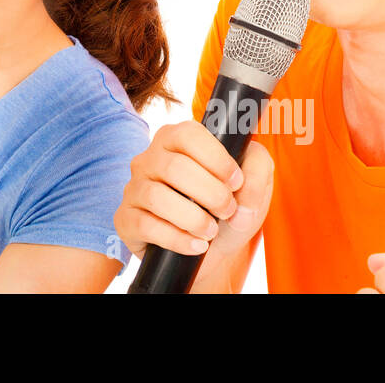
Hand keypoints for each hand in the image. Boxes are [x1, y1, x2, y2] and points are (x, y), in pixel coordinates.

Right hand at [114, 120, 273, 291]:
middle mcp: (149, 159)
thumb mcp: (254, 186)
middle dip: (210, 194)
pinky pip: (146, 225)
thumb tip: (242, 188)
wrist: (212, 250)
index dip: (217, 159)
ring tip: (211, 230)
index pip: (188, 134)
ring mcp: (134, 188)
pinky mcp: (126, 218)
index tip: (236, 182)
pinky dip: (178, 239)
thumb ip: (258, 170)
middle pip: (175, 168)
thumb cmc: (228, 209)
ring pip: (157, 197)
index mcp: (176, 139)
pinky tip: (196, 245)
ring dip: (194, 218)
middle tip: (228, 210)